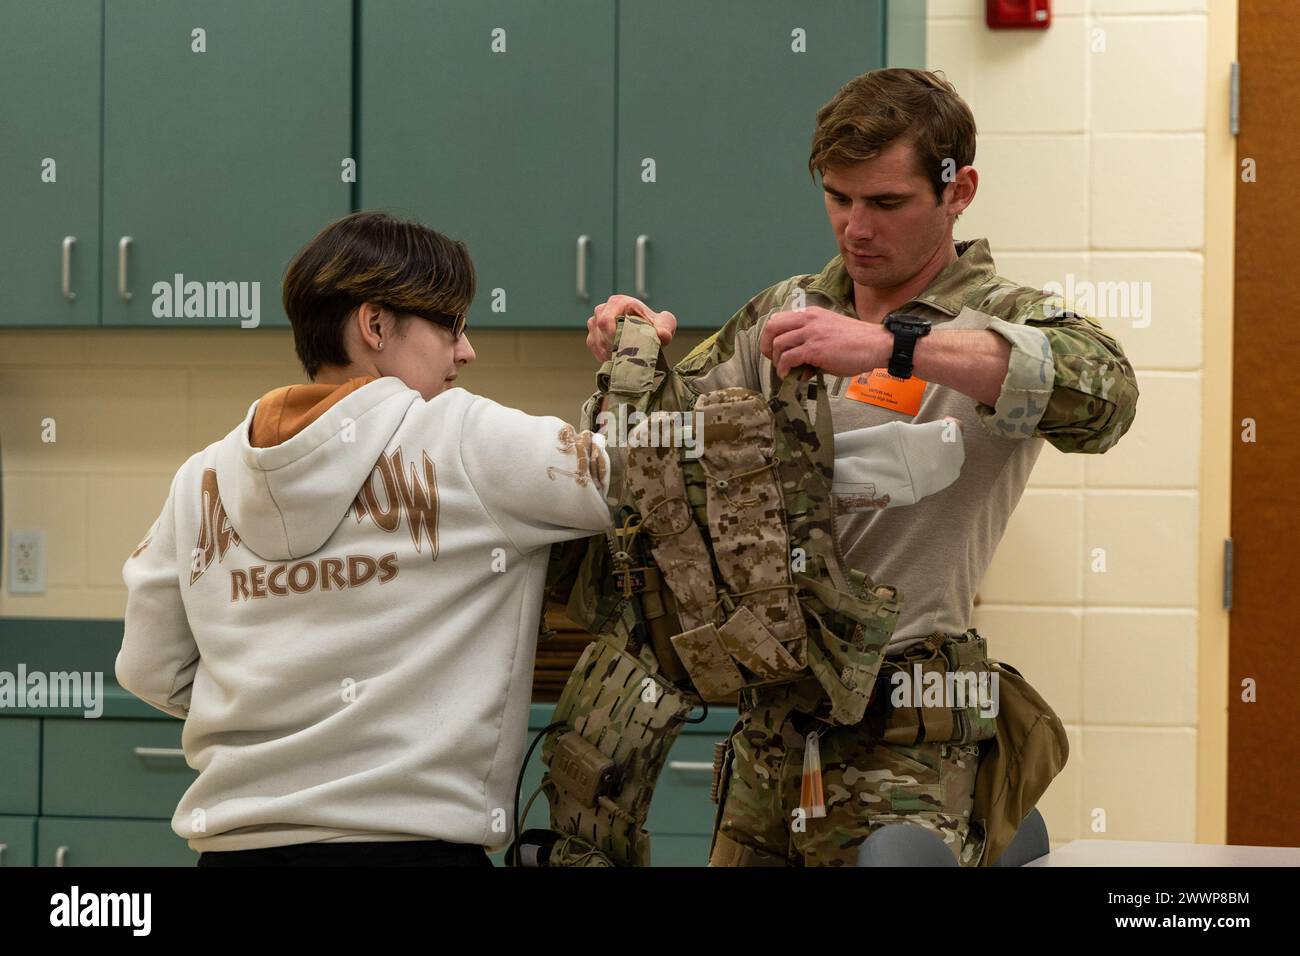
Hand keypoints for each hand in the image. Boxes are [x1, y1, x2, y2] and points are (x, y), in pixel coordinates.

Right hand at [586, 295, 676, 362]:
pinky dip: (605, 356)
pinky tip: (617, 359)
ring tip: (625, 358)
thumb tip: (663, 335)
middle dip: (613, 346)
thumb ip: (666, 327)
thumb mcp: (665, 323)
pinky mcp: (592, 336)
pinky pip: (594, 348)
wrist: (647, 332)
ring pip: (596, 342)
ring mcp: (595, 323)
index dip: (612, 336)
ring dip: (610, 352)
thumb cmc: (655, 325)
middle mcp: (602, 310)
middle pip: (600, 332)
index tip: (624, 347)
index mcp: (618, 302)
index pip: (605, 320)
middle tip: (627, 356)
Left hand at [759, 306, 889, 378]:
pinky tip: (789, 376)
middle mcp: (808, 319)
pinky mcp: (815, 349)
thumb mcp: (829, 337)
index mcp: (811, 314)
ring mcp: (811, 333)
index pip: (779, 319)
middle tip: (772, 360)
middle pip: (771, 327)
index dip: (772, 336)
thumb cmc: (857, 343)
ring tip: (784, 371)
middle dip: (766, 345)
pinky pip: (788, 358)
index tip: (775, 351)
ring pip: (778, 344)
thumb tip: (798, 368)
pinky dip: (784, 369)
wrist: (877, 344)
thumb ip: (811, 346)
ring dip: (776, 361)